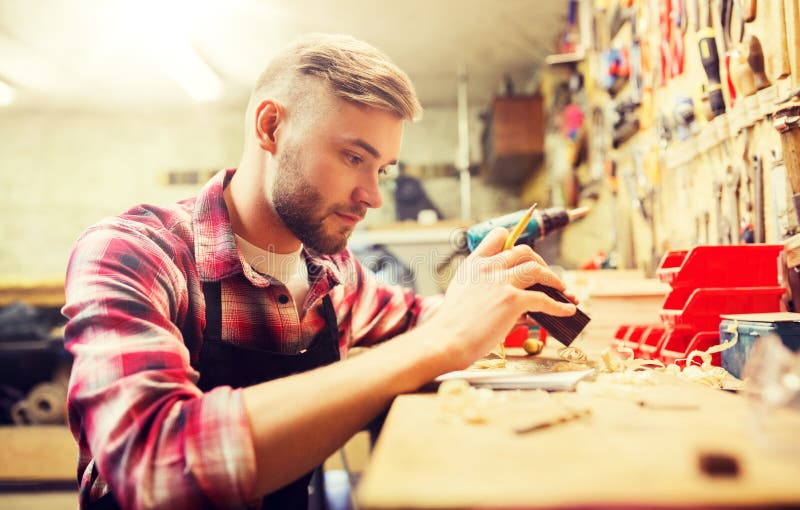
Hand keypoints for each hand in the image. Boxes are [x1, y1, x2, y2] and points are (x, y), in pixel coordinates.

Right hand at [423, 227, 575, 370]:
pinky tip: (567, 311)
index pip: (498, 236)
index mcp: (474, 264)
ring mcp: (500, 282)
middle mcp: (487, 267)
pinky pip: (543, 299)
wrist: (445, 341)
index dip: (515, 241)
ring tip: (563, 290)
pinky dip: (559, 306)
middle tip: (547, 275)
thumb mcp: (465, 295)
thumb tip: (520, 300)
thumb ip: (486, 288)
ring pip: (537, 269)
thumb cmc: (452, 326)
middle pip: (524, 251)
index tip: (524, 253)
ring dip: (554, 279)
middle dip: (541, 261)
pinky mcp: (511, 300)